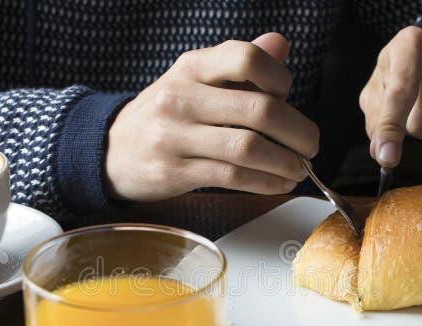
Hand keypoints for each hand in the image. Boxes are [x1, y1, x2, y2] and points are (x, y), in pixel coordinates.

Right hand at [105, 33, 319, 200]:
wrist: (109, 150)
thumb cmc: (165, 115)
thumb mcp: (194, 80)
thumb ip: (237, 64)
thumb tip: (281, 45)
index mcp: (192, 67)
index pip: (246, 58)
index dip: (278, 77)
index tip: (287, 96)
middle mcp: (181, 97)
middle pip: (258, 109)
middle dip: (297, 130)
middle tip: (312, 144)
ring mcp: (175, 136)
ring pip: (248, 147)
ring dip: (285, 162)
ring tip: (299, 169)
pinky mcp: (174, 172)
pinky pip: (232, 177)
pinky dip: (265, 182)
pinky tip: (278, 183)